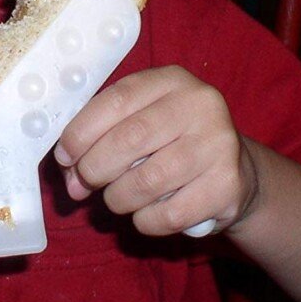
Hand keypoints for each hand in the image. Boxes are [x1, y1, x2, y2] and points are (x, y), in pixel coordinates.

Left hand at [53, 66, 258, 236]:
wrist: (235, 171)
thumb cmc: (171, 144)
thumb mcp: (141, 123)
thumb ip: (101, 139)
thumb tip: (71, 178)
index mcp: (171, 80)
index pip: (117, 100)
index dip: (81, 131)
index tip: (64, 156)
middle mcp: (200, 104)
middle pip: (129, 138)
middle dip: (94, 168)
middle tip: (84, 183)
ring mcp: (219, 144)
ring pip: (147, 181)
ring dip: (118, 198)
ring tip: (117, 198)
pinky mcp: (228, 185)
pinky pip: (169, 214)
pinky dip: (145, 221)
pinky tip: (145, 214)